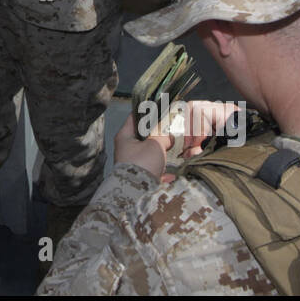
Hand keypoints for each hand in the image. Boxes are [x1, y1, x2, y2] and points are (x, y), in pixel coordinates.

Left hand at [113, 100, 240, 179]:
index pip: (134, 117)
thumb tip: (169, 137)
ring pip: (148, 154)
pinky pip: (153, 172)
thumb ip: (163, 137)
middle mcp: (126, 149)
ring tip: (174, 148)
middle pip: (143, 136)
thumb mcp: (155, 144)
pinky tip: (172, 174)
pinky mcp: (139, 178)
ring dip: (160, 153)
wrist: (136, 193)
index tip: (160, 108)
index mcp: (125, 137)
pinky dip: (162, 172)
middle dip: (157, 134)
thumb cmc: (142, 163)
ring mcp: (132, 164)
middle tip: (171, 129)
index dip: (147, 111)